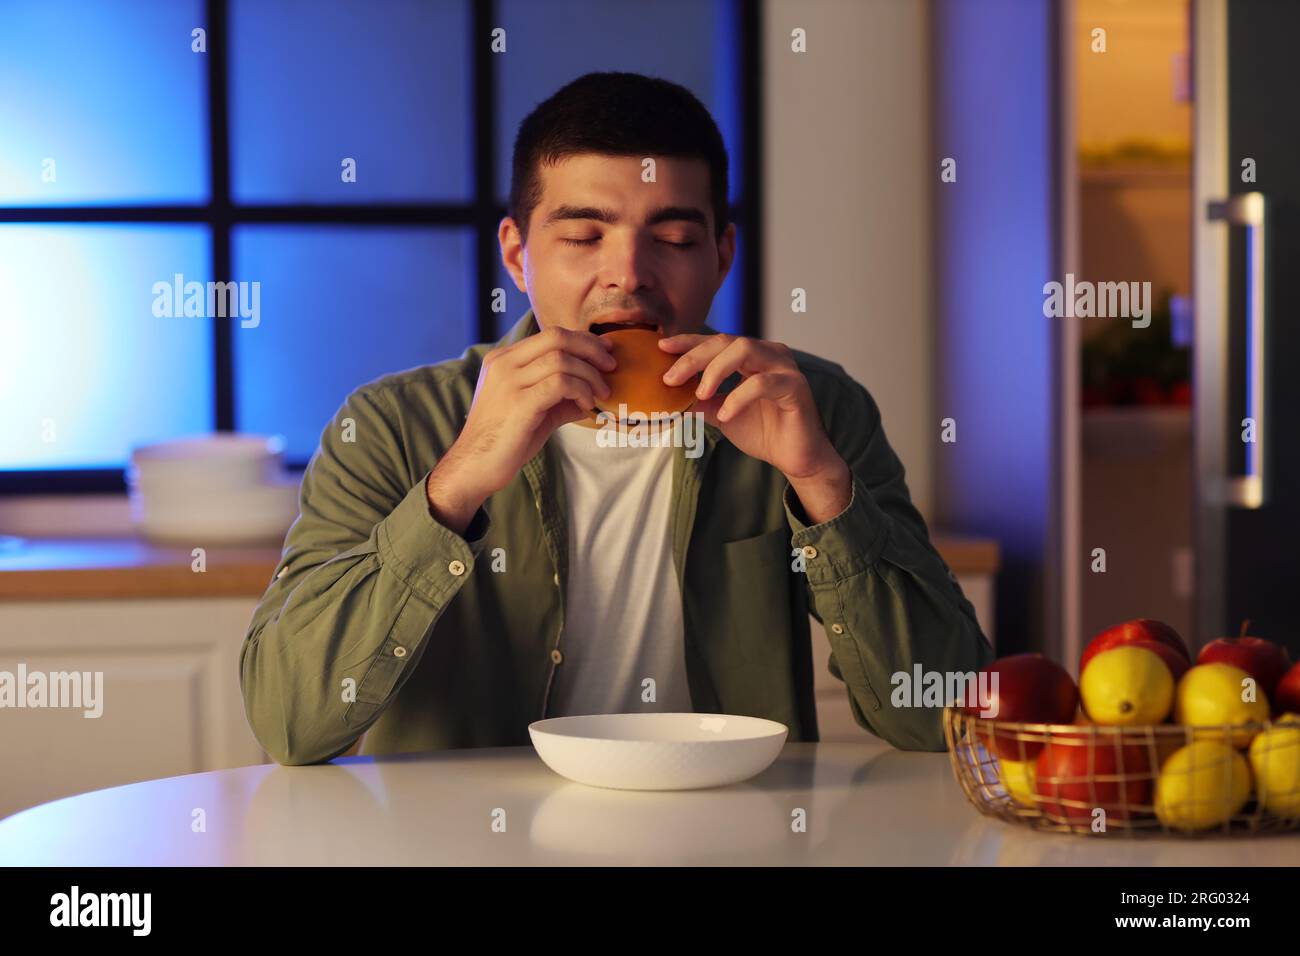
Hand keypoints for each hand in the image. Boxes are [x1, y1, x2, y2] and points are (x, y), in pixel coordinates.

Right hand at [427, 326, 614, 532]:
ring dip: (590, 375)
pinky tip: (587, 404)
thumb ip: (561, 396)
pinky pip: (560, 383)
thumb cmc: (506, 440)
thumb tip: (594, 391)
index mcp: (504, 359)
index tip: (605, 352)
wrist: (476, 467)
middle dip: (591, 349)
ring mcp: (509, 382)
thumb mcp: (536, 410)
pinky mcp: (518, 403)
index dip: (583, 340)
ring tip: (601, 394)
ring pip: (561, 359)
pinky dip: (581, 390)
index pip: (551, 334)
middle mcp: (503, 364)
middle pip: (557, 337)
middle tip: (611, 367)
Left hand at [659, 332, 850, 522]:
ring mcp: (784, 367)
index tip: (662, 348)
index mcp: (753, 356)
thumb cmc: (765, 432)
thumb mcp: (722, 413)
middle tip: (671, 378)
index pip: (716, 341)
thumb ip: (700, 400)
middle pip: (726, 341)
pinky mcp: (795, 386)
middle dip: (694, 357)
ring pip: (744, 349)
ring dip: (715, 370)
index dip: (688, 342)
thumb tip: (668, 393)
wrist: (796, 458)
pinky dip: (738, 397)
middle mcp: (770, 354)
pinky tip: (726, 415)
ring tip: (700, 394)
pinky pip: (761, 383)